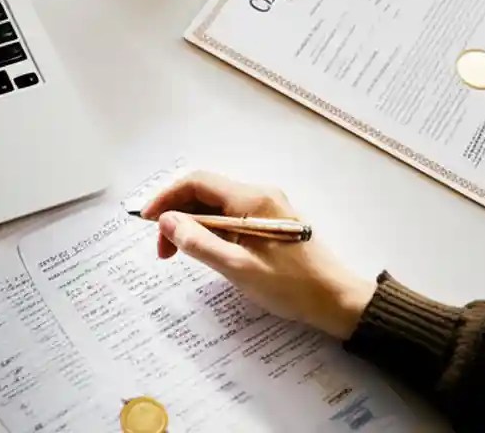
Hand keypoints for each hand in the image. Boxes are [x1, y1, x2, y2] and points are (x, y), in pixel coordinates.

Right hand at [142, 171, 375, 339]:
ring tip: (178, 253)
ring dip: (191, 224)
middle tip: (162, 248)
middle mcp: (259, 194)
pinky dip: (209, 229)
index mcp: (251, 199)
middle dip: (175, 214)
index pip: (196, 182)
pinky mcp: (269, 222)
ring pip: (215, 205)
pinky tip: (203, 249)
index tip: (147, 221)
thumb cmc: (291, 286)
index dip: (166, 197)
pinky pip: (229, 216)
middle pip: (204, 192)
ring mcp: (266, 207)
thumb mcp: (237, 267)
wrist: (337, 301)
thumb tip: (166, 221)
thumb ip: (198, 242)